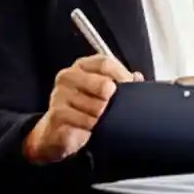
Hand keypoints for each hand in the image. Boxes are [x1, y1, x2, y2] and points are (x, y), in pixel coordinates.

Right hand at [22, 55, 140, 165]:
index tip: (129, 85)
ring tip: (102, 117)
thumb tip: (137, 77)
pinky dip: (92, 124)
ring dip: (104, 114)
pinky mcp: (56, 113)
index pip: (105, 63)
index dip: (122, 75)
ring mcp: (59, 94)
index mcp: (83, 66)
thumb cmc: (87, 106)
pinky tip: (93, 125)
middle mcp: (69, 76)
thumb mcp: (106, 91)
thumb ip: (123, 81)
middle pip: (103, 84)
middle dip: (113, 98)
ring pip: (96, 105)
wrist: (62, 131)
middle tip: (113, 104)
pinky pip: (84, 119)